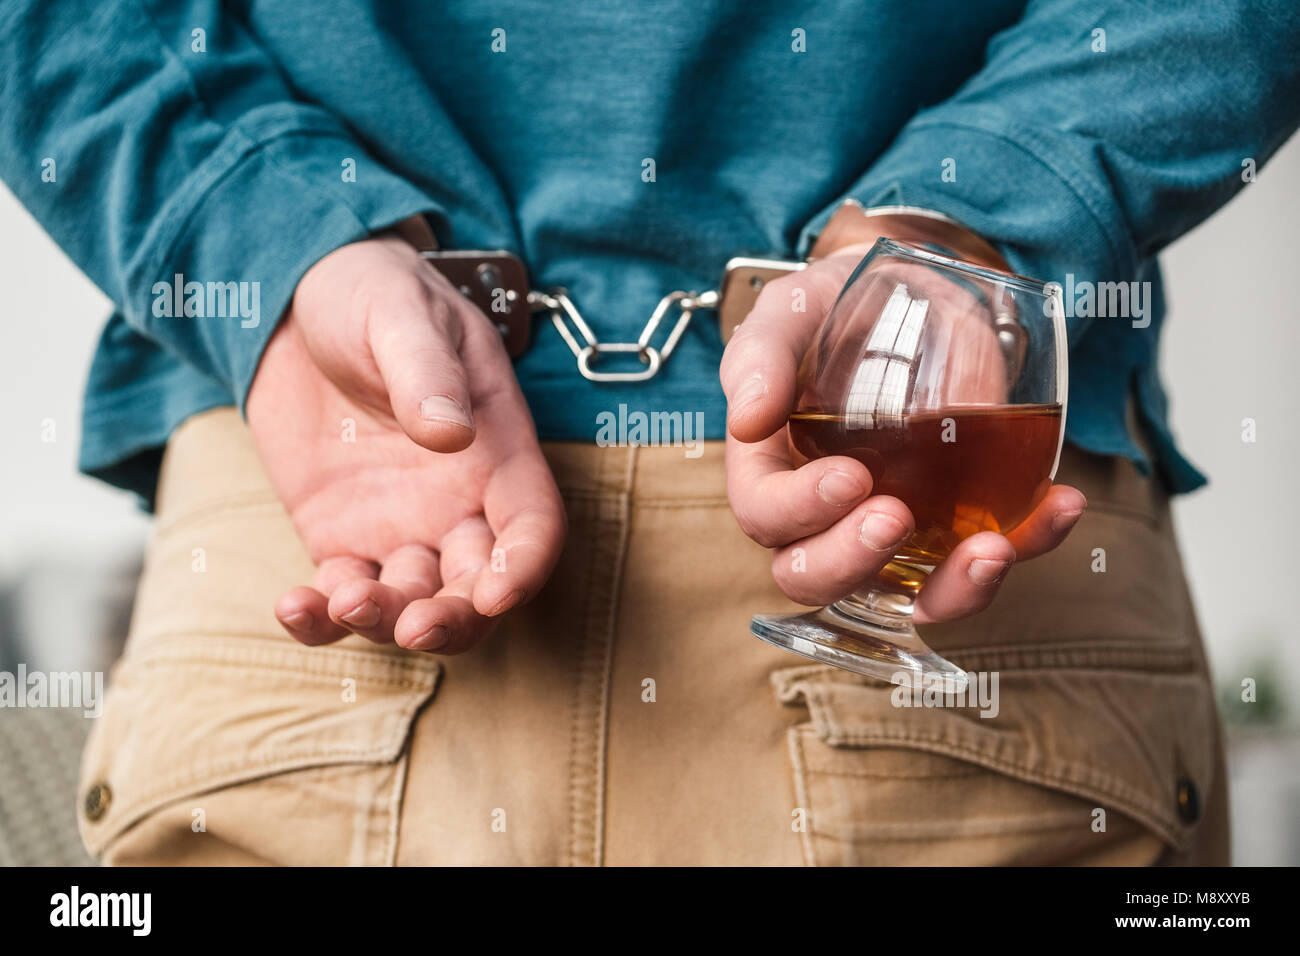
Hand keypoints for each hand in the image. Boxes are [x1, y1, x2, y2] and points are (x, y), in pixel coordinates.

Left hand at [246, 234, 565, 651]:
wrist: (294, 300)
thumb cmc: (370, 295)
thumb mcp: (402, 315)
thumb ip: (428, 372)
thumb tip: (449, 431)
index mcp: (497, 451)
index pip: (533, 526)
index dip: (525, 567)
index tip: (496, 592)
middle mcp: (459, 503)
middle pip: (479, 588)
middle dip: (457, 618)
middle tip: (417, 625)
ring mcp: (399, 527)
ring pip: (412, 603)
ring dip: (386, 619)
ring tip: (342, 598)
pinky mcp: (339, 537)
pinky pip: (339, 592)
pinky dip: (320, 616)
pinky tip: (294, 606)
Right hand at [720, 222, 1085, 622]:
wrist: (916, 291)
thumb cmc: (838, 308)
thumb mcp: (791, 310)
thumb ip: (760, 355)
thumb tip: (746, 421)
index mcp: (771, 469)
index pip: (765, 518)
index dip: (799, 512)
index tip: (849, 476)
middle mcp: (823, 516)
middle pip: (817, 577)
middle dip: (855, 562)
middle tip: (896, 517)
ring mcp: (893, 526)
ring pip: (908, 596)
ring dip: (953, 589)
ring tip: (993, 548)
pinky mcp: (956, 520)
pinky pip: (985, 555)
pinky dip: (1030, 542)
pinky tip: (1060, 505)